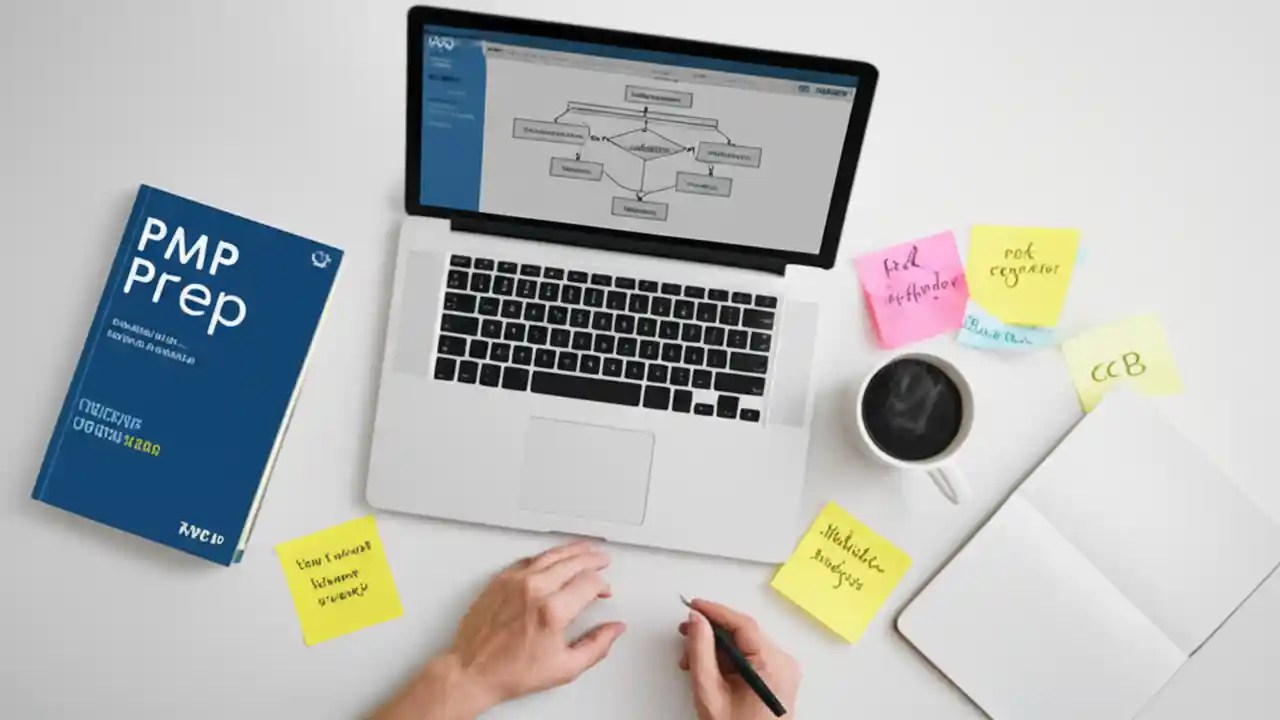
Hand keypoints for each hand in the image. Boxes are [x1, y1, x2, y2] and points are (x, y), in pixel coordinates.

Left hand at [374, 540, 624, 719]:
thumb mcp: (565, 668)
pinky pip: (528, 559)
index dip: (603, 584)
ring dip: (572, 550)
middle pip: (573, 561)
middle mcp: (534, 589)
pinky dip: (545, 556)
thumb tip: (614, 629)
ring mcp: (514, 581)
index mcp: (552, 611)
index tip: (604, 590)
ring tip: (584, 549)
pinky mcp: (500, 580)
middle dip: (592, 559)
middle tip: (602, 559)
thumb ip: (596, 646)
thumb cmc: (511, 672)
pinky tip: (552, 557)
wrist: (472, 670)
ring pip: (551, 555)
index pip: (589, 582)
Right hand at [679, 599, 801, 719]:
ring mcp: (783, 671)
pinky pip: (750, 657)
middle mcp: (784, 664)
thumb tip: (696, 622)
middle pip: (743, 633)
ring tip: (692, 661)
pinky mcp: (778, 677)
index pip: (743, 625)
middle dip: (711, 633)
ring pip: (745, 644)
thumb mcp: (710, 692)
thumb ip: (701, 652)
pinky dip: (728, 659)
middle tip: (686, 633)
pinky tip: (708, 669)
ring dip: (716, 648)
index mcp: (773, 666)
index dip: (716, 611)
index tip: (694, 605)